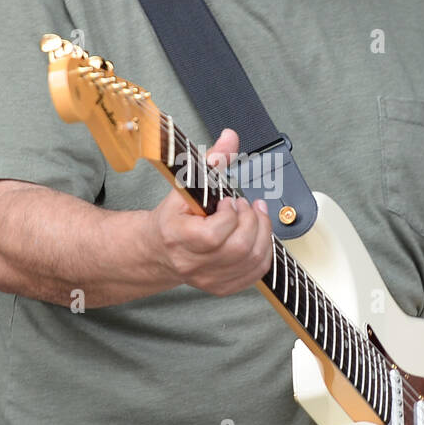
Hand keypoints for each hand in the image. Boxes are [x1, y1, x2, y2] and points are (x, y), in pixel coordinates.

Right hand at [146, 129, 273, 295]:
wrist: (158, 250)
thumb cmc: (173, 218)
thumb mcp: (186, 186)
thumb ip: (211, 162)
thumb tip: (230, 137)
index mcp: (177, 238)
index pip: (213, 234)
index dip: (230, 215)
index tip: (228, 201)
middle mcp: (191, 264)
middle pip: (239, 249)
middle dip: (252, 221)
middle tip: (248, 206)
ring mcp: (208, 279)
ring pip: (252, 260)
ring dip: (263, 233)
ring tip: (255, 216)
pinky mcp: (222, 287)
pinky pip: (256, 273)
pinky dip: (264, 251)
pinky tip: (257, 234)